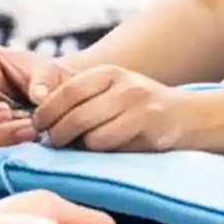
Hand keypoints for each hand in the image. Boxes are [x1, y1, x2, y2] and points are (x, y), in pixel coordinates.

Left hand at [27, 64, 193, 152]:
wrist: (186, 116)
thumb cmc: (139, 108)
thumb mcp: (113, 91)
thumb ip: (83, 98)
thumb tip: (40, 117)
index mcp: (109, 73)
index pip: (67, 91)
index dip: (47, 110)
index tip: (38, 125)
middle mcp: (122, 84)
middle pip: (74, 114)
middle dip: (56, 133)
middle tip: (52, 142)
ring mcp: (137, 103)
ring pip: (89, 132)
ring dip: (77, 144)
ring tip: (77, 146)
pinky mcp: (147, 123)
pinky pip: (107, 143)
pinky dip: (97, 150)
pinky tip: (101, 149)